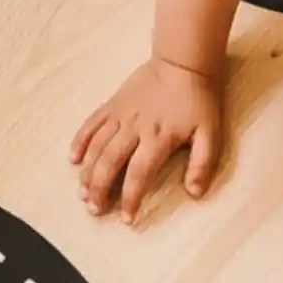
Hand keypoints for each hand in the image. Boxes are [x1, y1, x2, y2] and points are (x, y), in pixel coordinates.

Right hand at [70, 57, 221, 222]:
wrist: (183, 63)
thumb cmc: (199, 101)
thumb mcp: (210, 134)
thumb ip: (203, 164)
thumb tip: (195, 193)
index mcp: (158, 138)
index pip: (138, 174)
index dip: (130, 198)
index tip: (127, 219)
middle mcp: (134, 128)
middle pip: (109, 163)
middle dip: (99, 189)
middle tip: (94, 210)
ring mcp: (120, 115)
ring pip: (96, 146)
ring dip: (87, 171)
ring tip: (83, 193)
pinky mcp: (112, 104)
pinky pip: (91, 124)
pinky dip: (79, 141)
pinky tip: (72, 159)